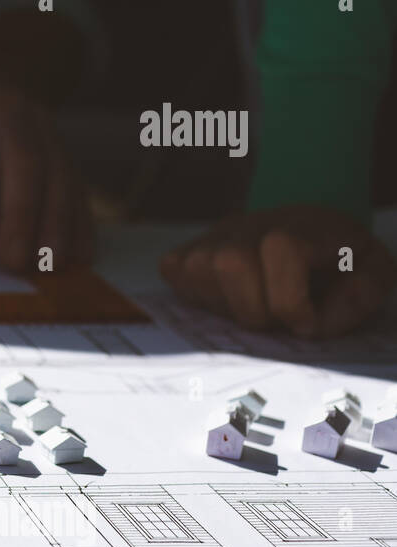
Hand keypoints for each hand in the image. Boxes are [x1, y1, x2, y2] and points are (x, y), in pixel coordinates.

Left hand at [0, 76, 92, 270]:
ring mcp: (44, 128)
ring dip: (58, 223)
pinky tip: (80, 257)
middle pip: (24, 162)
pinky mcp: (66, 148)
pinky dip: (81, 222)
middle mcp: (9, 112)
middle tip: (12, 263)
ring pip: (59, 174)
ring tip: (50, 267)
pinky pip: (78, 184)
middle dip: (20, 215)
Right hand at [160, 206, 396, 337]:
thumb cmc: (342, 264)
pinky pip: (173, 270)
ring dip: (224, 304)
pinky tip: (226, 299)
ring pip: (195, 268)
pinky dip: (195, 294)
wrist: (313, 238)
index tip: (305, 325)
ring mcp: (216, 234)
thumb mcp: (373, 275)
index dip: (289, 301)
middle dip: (252, 309)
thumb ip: (362, 295)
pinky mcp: (190, 247)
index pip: (280, 249)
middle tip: (274, 320)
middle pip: (228, 261)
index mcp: (305, 224)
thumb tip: (314, 320)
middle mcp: (253, 222)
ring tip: (252, 307)